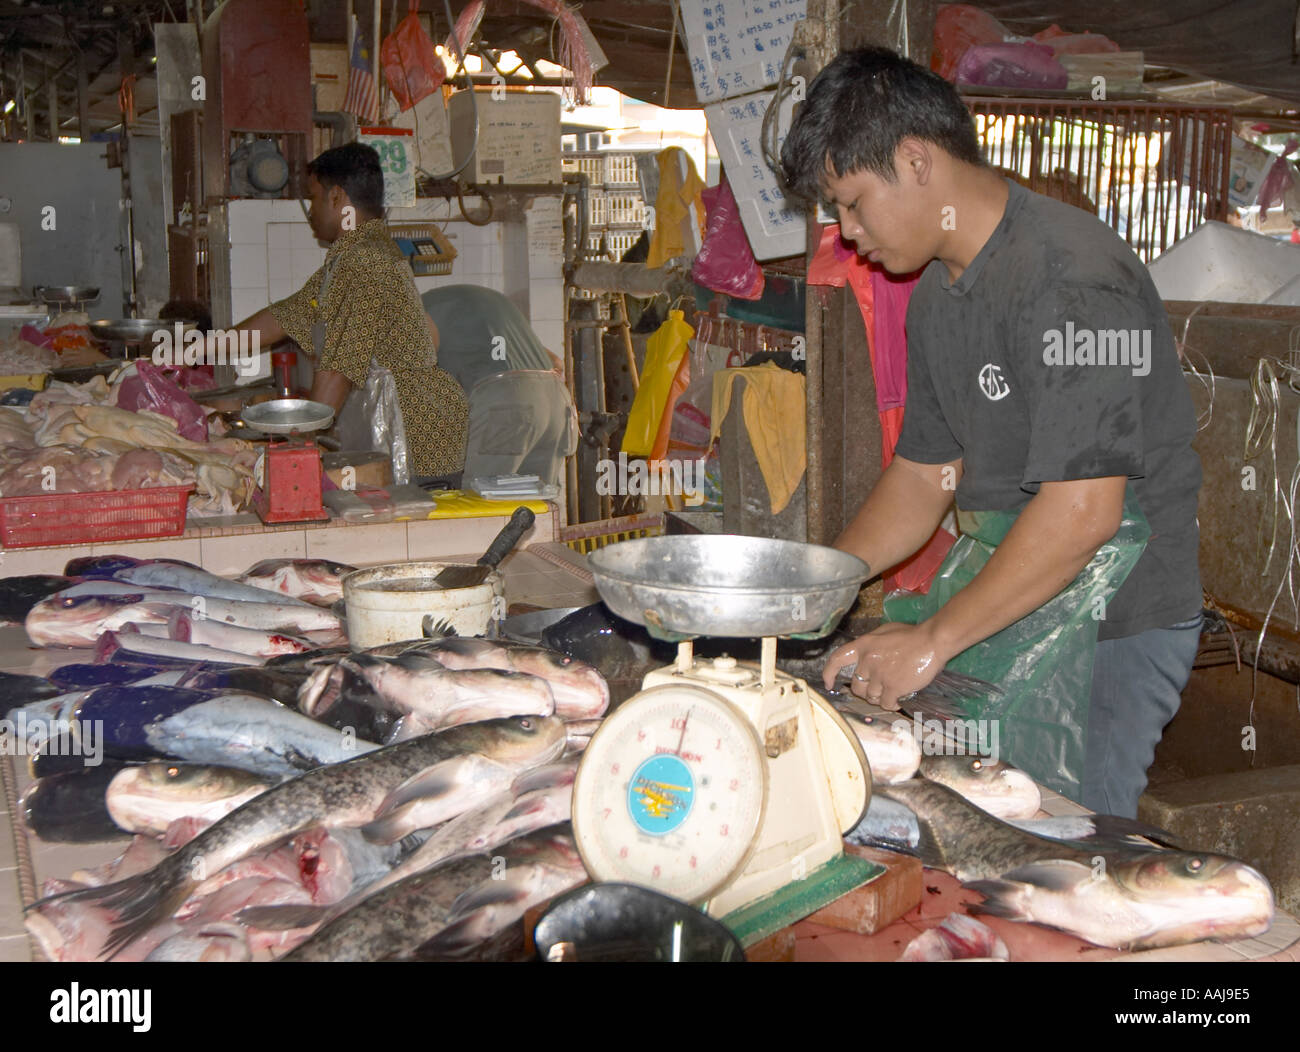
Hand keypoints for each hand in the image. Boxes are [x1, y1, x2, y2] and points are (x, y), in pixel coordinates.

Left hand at [822, 621, 949, 710]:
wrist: (931, 641)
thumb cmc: (912, 635)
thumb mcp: (884, 633)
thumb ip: (871, 646)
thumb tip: (864, 659)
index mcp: (863, 645)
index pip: (837, 660)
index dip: (829, 673)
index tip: (829, 683)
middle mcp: (868, 661)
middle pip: (856, 686)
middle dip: (865, 690)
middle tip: (878, 689)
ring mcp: (880, 675)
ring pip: (871, 696)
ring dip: (879, 698)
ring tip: (891, 692)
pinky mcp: (893, 687)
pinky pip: (886, 703)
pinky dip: (891, 705)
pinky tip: (897, 700)